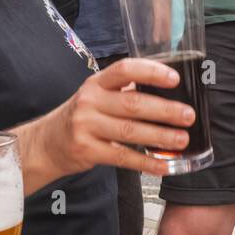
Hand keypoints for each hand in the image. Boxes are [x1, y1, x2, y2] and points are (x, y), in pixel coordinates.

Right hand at [37, 58, 193, 178]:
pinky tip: (164, 165)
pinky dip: (146, 162)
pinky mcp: (86, 150)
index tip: (175, 78)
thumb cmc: (84, 116)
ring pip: (129, 132)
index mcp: (97, 83)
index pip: (124, 69)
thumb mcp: (98, 96)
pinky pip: (122, 157)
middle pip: (132, 104)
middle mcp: (90, 101)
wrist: (46, 143)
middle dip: (165, 110)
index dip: (150, 71)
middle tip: (188, 116)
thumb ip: (126, 93)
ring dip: (160, 137)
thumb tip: (172, 96)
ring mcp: (86, 126)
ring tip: (182, 139)